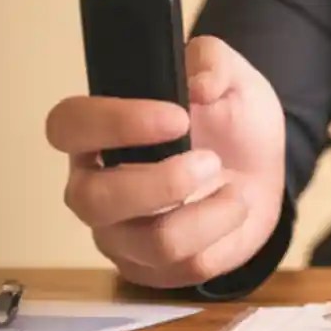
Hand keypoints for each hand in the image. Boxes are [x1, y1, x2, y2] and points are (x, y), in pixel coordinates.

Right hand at [45, 36, 284, 287]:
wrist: (262, 171)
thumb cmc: (230, 123)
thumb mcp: (231, 78)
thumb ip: (212, 62)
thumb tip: (196, 85)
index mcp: (98, 135)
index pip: (68, 127)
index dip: (114, 123)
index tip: (177, 117)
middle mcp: (96, 188)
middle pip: (93, 199)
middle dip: (160, 183)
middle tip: (210, 160)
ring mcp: (123, 235)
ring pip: (148, 242)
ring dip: (205, 214)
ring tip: (234, 189)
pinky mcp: (156, 268)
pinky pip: (185, 266)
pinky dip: (223, 232)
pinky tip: (233, 209)